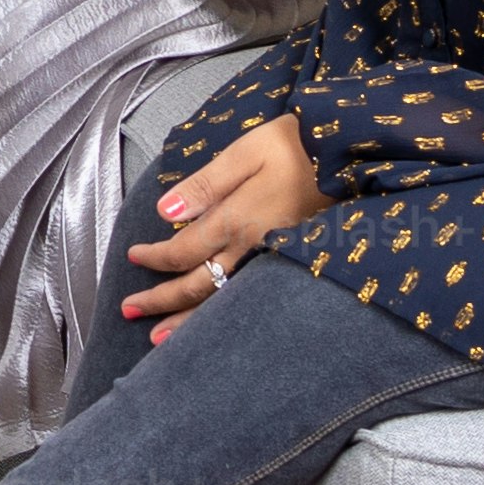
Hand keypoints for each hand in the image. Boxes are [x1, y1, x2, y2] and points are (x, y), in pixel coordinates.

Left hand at [123, 113, 320, 334]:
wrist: (353, 157)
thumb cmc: (296, 147)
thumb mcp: (246, 151)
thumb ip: (206, 184)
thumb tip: (165, 211)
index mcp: (238, 220)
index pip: (184, 251)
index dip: (155, 258)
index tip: (133, 258)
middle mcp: (254, 248)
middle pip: (198, 284)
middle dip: (161, 300)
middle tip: (129, 311)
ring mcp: (274, 260)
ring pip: (224, 300)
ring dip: (189, 320)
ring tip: (159, 338)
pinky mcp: (291, 263)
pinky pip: (248, 298)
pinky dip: (223, 316)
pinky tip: (212, 325)